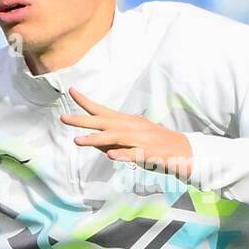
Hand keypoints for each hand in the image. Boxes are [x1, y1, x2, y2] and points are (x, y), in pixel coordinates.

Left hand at [60, 88, 192, 178]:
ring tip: (78, 141)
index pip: (103, 110)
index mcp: (128, 122)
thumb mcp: (134, 139)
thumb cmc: (157, 146)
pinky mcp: (150, 153)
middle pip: (105, 122)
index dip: (87, 102)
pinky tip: (110, 156)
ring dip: (96, 139)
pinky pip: (133, 154)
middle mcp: (133, 127)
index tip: (71, 92)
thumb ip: (114, 140)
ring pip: (116, 137)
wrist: (185, 151)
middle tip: (64, 118)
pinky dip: (122, 154)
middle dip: (84, 120)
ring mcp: (141, 140)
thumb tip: (94, 143)